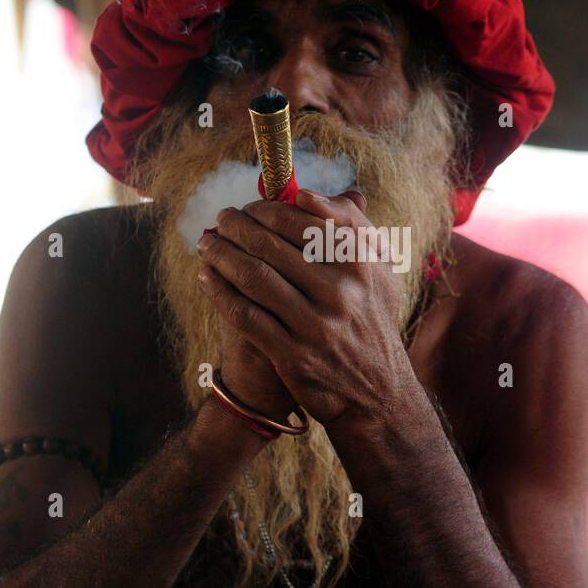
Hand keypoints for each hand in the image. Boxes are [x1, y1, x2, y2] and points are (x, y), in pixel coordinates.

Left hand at [196, 189, 417, 428]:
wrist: (377, 394)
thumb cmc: (372, 322)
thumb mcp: (381, 274)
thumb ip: (357, 229)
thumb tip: (320, 193)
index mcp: (362, 264)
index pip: (304, 220)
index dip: (269, 208)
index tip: (252, 206)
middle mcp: (341, 292)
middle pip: (272, 245)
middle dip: (237, 226)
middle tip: (222, 218)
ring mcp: (316, 325)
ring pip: (253, 276)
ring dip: (221, 254)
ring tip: (207, 243)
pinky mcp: (292, 355)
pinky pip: (245, 314)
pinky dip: (219, 291)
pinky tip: (206, 277)